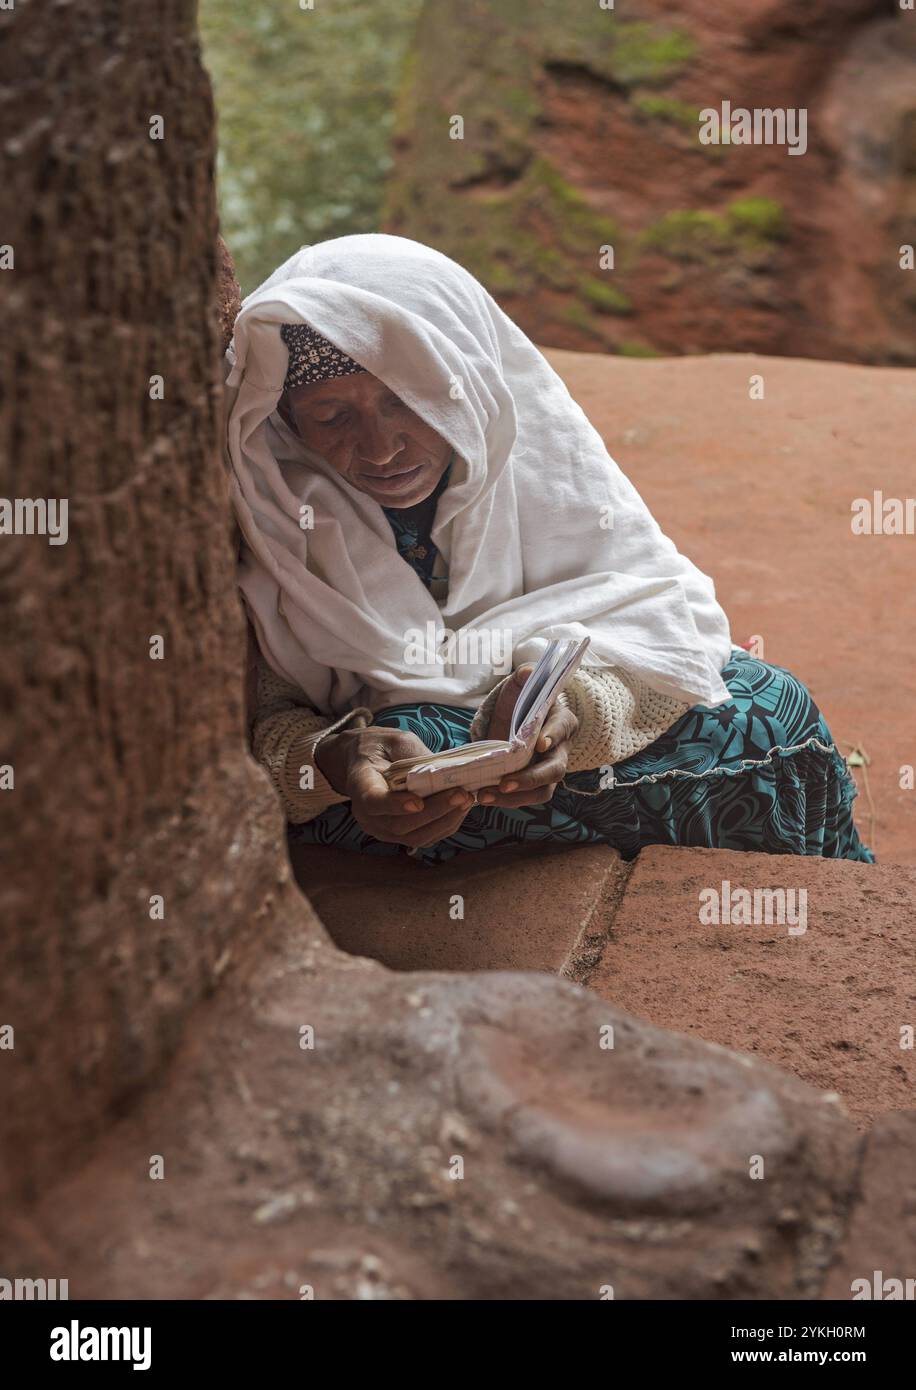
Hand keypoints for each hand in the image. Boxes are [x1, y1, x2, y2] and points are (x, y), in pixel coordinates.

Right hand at [315, 725, 475, 848]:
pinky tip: (461, 809)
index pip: (373, 801)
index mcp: (360, 784)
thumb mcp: (396, 740)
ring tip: (466, 800)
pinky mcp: (398, 835)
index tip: (418, 801)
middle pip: (399, 825)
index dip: (395, 805)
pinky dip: (445, 825)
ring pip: (414, 836)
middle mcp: (367, 815)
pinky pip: (424, 838)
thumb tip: (447, 771)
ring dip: (445, 821)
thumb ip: (415, 756)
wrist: (367, 760)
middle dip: (434, 812)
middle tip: (461, 794)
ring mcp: (381, 829)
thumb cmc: (382, 747)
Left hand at [477, 664, 578, 807]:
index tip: (539, 742)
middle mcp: (561, 750)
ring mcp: (550, 771)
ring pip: (542, 791)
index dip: (553, 736)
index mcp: (562, 722)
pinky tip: (484, 797)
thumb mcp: (521, 688)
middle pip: (555, 770)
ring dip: (514, 797)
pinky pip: (527, 798)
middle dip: (530, 779)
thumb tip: (528, 671)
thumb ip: (523, 678)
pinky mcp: (536, 786)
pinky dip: (506, 801)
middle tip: (504, 783)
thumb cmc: (523, 704)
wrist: (518, 723)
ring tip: (485, 796)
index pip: (562, 729)